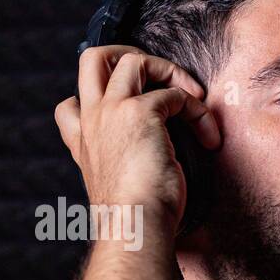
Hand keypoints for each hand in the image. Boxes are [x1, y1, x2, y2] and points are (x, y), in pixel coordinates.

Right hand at [54, 45, 221, 234]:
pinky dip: (198, 109)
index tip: (128, 112)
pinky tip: (209, 137)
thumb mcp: (119, 190)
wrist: (135, 225)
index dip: (99, 97)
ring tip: (196, 98)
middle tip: (163, 77)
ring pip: (133, 60)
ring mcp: (112, 111)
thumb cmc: (135, 218)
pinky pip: (175, 94)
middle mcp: (92, 120)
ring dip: (171, 73)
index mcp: (84, 142)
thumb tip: (151, 166)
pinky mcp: (141, 113)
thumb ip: (125, 169)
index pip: (70, 105)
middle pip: (93, 58)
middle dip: (130, 54)